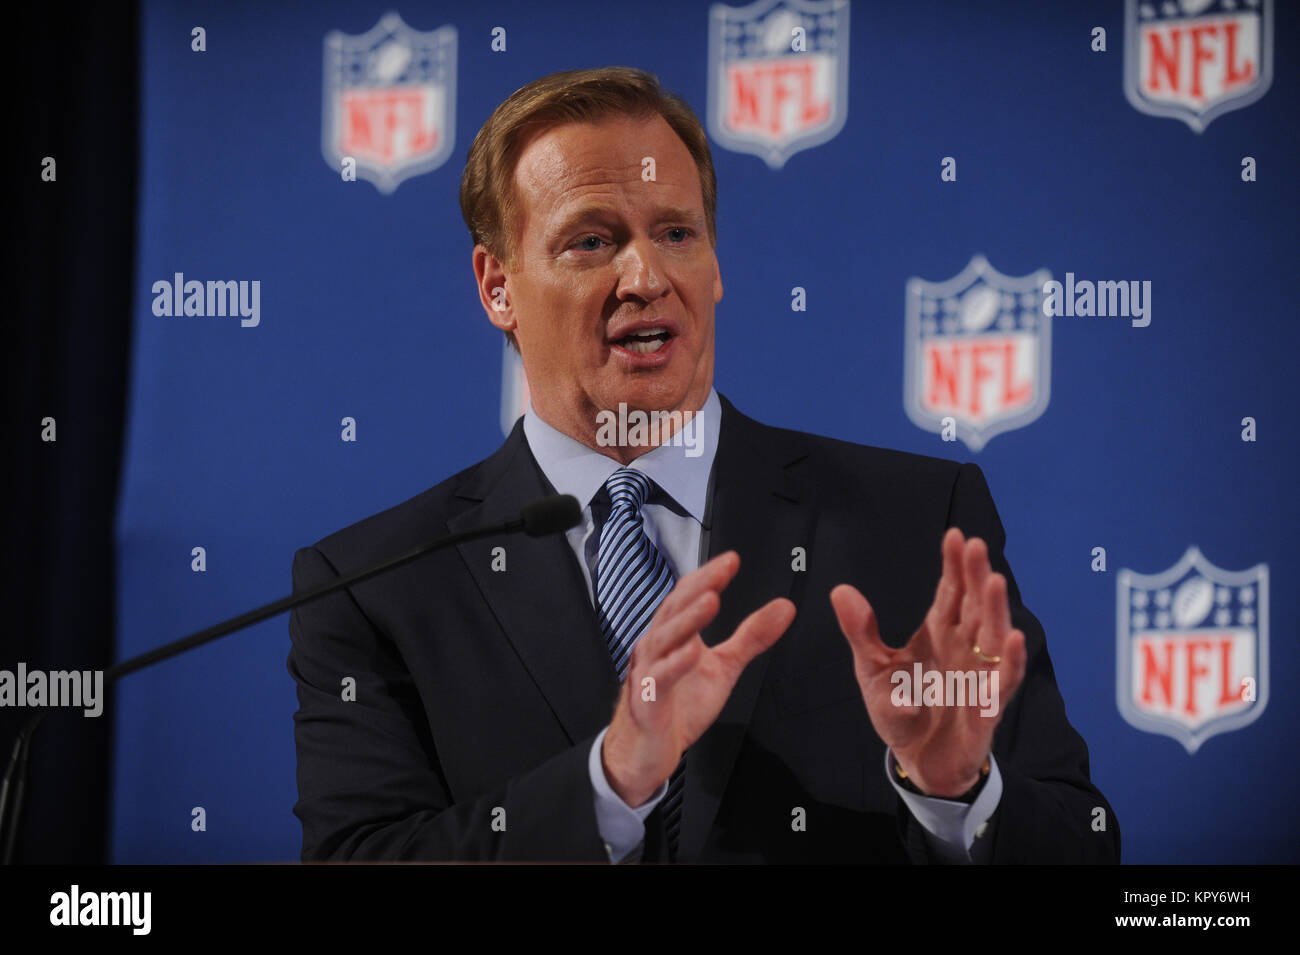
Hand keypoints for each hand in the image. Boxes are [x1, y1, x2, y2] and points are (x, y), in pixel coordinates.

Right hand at [602, 551, 795, 806]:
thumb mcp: (724, 667)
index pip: (688, 597)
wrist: (646, 751)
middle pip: (675, 609)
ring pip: (664, 638)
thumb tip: (784, 609)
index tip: (732, 560)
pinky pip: (659, 679)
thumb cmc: (678, 705)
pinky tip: (691, 654)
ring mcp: (649, 671)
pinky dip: (674, 665)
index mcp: (676, 635)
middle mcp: (658, 646)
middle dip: (699, 587)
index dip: (708, 577)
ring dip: (687, 620)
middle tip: (723, 570)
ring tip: (710, 601)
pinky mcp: (647, 700)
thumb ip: (751, 637)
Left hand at [830, 527, 1027, 796]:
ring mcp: (979, 675)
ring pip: (993, 636)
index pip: (950, 591)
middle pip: (975, 605)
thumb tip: (839, 590)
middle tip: (976, 546)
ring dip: (996, 610)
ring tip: (993, 581)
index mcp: (939, 632)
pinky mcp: (987, 708)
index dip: (954, 564)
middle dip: (975, 575)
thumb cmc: (900, 707)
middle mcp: (964, 646)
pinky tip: (1015, 640)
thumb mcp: (870, 667)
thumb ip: (861, 631)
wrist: (917, 759)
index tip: (955, 535)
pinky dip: (1010, 662)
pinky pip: (1003, 683)